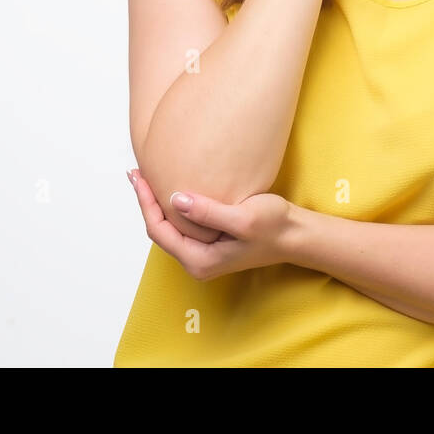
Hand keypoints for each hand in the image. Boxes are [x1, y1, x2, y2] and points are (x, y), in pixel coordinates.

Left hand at [127, 168, 295, 280]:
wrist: (297, 235)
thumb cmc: (275, 227)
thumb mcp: (243, 218)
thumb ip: (207, 212)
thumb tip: (175, 200)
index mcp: (200, 260)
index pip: (159, 230)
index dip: (145, 202)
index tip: (138, 176)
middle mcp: (197, 261)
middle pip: (159, 230)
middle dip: (146, 201)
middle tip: (136, 171)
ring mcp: (204, 254)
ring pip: (169, 227)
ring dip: (158, 202)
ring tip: (148, 177)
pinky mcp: (211, 243)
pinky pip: (182, 225)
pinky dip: (173, 205)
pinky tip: (172, 188)